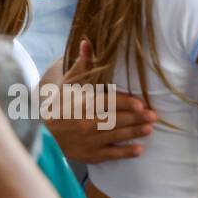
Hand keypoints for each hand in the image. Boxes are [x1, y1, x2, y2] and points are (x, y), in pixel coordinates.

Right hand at [43, 39, 155, 163]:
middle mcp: (87, 122)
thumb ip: (81, 65)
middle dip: (137, 118)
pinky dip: (125, 152)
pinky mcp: (91, 155)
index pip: (108, 102)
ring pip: (117, 135)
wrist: (44, 135)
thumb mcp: (68, 85)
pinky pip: (111, 154)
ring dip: (135, 132)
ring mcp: (90, 140)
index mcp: (83, 104)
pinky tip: (139, 150)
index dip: (125, 104)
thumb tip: (87, 42)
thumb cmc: (59, 107)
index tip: (140, 104)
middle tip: (154, 115)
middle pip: (117, 119)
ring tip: (150, 129)